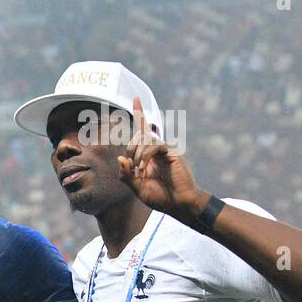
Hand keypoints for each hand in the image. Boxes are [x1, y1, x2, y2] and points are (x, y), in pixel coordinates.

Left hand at [118, 96, 208, 223]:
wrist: (179, 204)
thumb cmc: (160, 198)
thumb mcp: (137, 188)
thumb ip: (127, 175)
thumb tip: (121, 158)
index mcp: (146, 156)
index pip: (139, 132)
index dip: (139, 114)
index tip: (136, 98)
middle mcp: (154, 151)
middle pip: (139, 134)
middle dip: (130, 148)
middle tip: (135, 167)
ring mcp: (163, 150)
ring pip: (145, 140)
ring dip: (137, 154)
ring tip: (140, 169)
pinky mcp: (171, 152)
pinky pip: (154, 145)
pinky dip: (145, 154)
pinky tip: (144, 165)